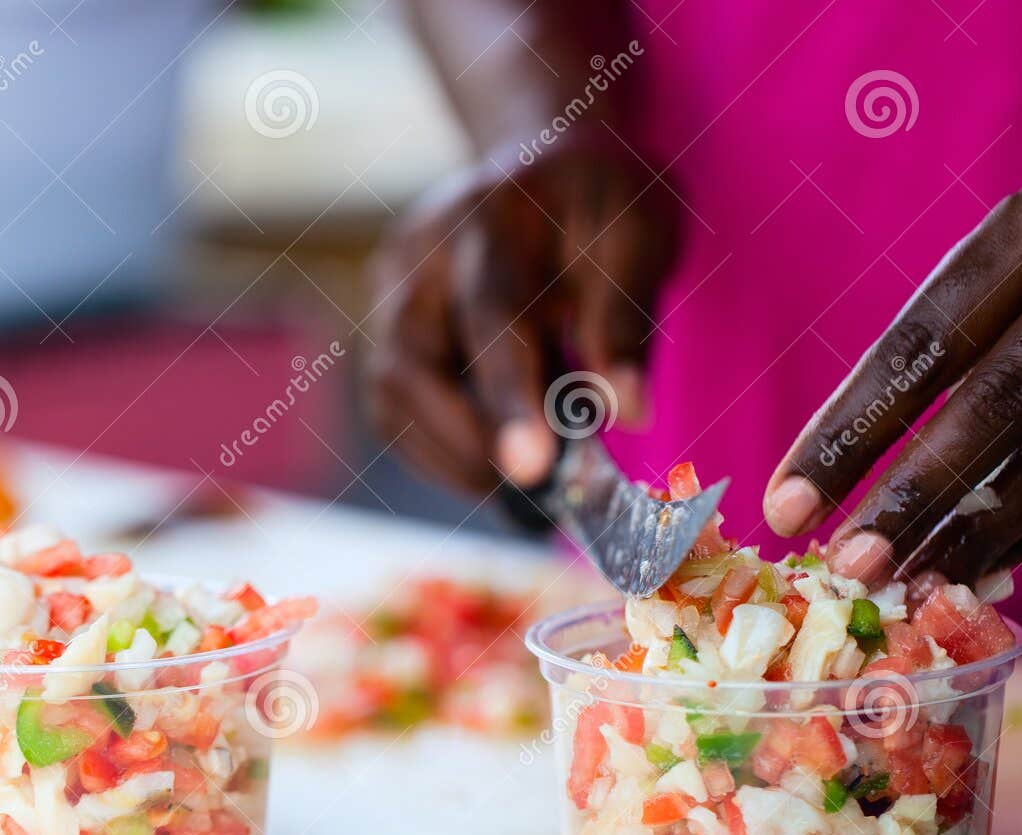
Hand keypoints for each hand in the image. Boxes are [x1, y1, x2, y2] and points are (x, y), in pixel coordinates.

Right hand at [363, 140, 681, 492]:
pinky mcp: (382, 320)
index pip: (492, 316)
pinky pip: (393, 405)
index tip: (531, 470)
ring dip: (454, 454)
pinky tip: (492, 454)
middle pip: (411, 365)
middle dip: (471, 443)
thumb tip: (626, 412)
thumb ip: (626, 322)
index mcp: (493, 217)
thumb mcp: (639, 236)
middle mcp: (421, 251)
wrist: (542, 159)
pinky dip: (441, 447)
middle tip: (538, 488)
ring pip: (391, 394)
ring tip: (524, 477)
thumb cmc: (598, 203)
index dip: (508, 399)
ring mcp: (390, 287)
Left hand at [764, 184, 1021, 585]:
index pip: (921, 344)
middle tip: (847, 565)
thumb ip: (948, 372)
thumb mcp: (1016, 293)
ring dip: (980, 534)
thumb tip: (841, 502)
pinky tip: (993, 568)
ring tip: (914, 585)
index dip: (849, 433)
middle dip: (910, 496)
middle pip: (994, 402)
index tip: (786, 506)